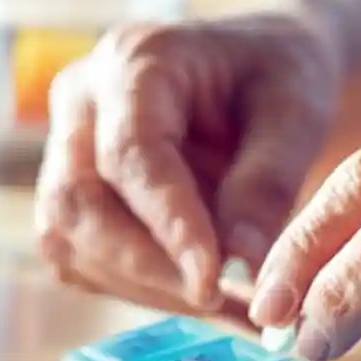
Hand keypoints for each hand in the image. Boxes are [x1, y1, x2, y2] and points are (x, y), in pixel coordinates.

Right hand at [35, 12, 341, 319]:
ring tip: (223, 299)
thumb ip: (269, 182)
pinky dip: (141, 289)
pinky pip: (81, 261)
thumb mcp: (296, 115)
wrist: (259, 76)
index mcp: (134, 60)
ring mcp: (64, 149)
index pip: (129, 153)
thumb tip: (241, 259)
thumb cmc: (279, 80)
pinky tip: (199, 291)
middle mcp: (81, 101)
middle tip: (220, 299)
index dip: (167, 224)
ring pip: (70, 240)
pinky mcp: (69, 197)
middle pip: (79, 202)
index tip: (213, 280)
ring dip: (145, 285)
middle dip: (149, 266)